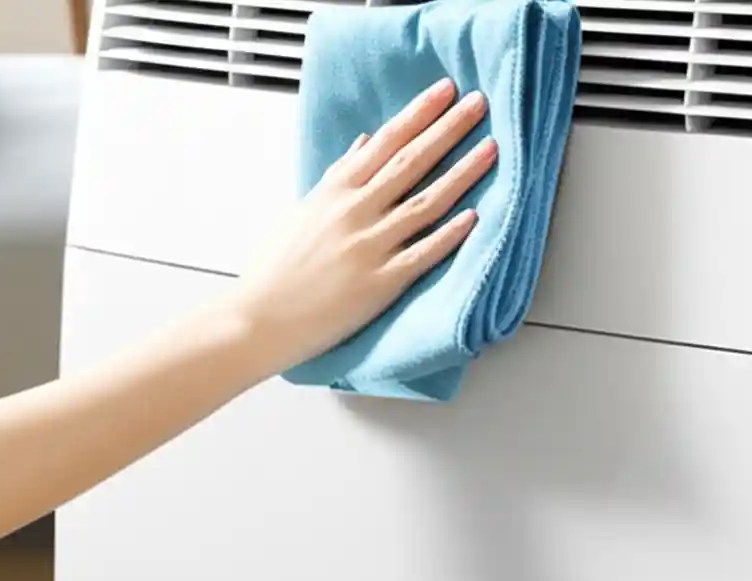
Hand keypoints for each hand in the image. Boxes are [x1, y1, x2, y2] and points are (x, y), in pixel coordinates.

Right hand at [227, 78, 496, 376]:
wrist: (259, 318)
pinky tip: (474, 216)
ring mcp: (369, 245)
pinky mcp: (380, 282)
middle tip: (479, 104)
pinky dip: (449, 234)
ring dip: (462, 172)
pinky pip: (423, 253)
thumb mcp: (304, 209)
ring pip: (426, 201)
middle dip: (449, 129)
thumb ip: (338, 175)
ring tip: (491, 149)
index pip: (386, 140)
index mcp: (336, 189)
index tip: (445, 90)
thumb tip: (364, 144)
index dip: (419, 113)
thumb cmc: (278, 268)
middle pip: (412, 161)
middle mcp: (355, 211)